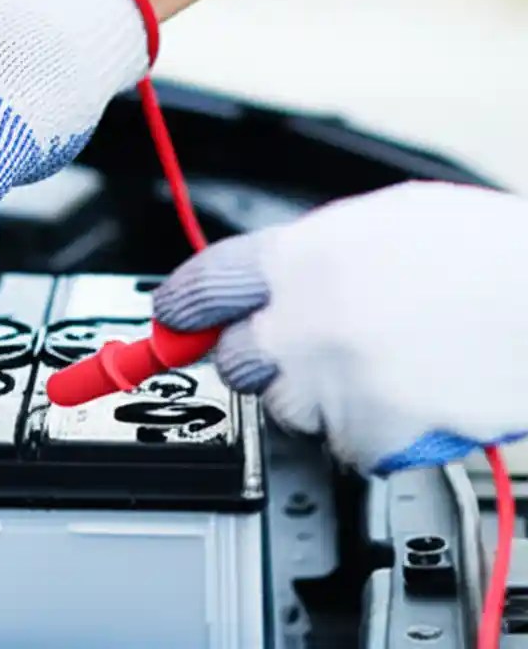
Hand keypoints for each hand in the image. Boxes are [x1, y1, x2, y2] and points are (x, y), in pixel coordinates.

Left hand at [153, 181, 527, 474]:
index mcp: (300, 258)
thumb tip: (260, 279)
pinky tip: (414, 390)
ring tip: (389, 357)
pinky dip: (373, 427)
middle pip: (234, 359)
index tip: (173, 323)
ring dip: (323, 392)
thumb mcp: (384, 220)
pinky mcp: (367, 435)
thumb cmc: (489, 254)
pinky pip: (344, 442)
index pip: (201, 288)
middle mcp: (303, 321)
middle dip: (261, 355)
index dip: (181, 309)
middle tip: (311, 342)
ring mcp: (333, 383)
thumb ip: (307, 252)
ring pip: (289, 405)